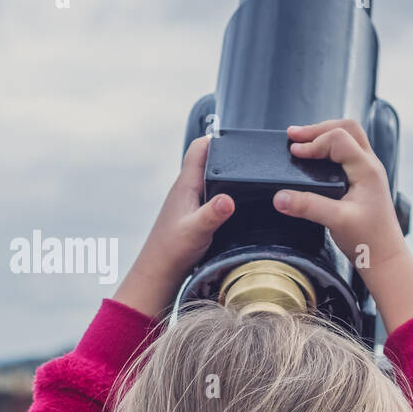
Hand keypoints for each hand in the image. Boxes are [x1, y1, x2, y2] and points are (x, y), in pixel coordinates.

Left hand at [113, 135, 234, 318]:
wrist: (158, 273)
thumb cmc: (171, 251)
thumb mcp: (196, 231)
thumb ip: (212, 214)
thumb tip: (228, 199)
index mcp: (185, 185)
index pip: (199, 148)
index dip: (217, 138)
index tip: (240, 138)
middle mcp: (186, 189)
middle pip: (208, 160)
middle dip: (228, 155)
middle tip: (254, 157)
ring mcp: (190, 201)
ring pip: (210, 178)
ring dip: (226, 175)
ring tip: (251, 176)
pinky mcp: (194, 214)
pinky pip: (211, 195)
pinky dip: (224, 194)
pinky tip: (238, 203)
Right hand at [274, 119, 412, 333]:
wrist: (386, 259)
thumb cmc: (368, 241)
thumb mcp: (336, 221)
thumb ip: (307, 206)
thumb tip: (279, 197)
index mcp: (366, 170)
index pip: (338, 139)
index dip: (313, 142)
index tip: (294, 153)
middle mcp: (370, 165)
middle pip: (346, 128)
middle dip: (318, 128)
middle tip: (293, 135)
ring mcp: (369, 172)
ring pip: (349, 137)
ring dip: (324, 135)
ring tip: (301, 141)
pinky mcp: (364, 181)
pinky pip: (348, 152)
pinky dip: (329, 148)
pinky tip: (315, 158)